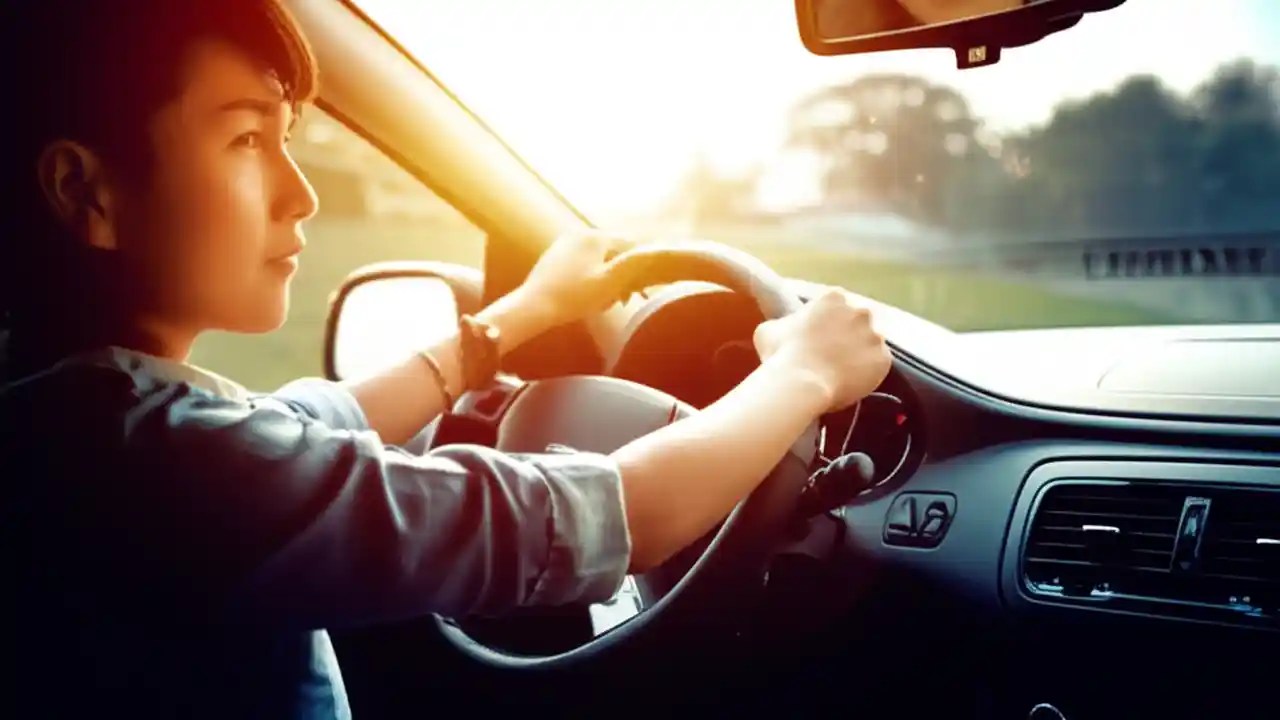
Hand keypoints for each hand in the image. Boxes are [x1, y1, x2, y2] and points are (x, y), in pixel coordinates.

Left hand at [514, 229, 634, 328]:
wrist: (533, 307)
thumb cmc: (574, 296)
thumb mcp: (610, 282)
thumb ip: (634, 264)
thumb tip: (658, 250)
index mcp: (595, 237)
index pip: (630, 245)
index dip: (640, 266)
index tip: (642, 290)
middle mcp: (580, 234)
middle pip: (613, 252)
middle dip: (622, 275)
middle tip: (623, 300)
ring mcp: (564, 244)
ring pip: (598, 260)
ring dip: (607, 279)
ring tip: (605, 301)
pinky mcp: (554, 257)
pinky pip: (582, 264)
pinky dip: (591, 278)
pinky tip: (587, 297)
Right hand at [752, 288, 891, 412]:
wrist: (801, 382)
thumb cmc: (781, 353)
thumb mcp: (770, 329)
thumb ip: (784, 323)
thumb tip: (785, 328)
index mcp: (834, 297)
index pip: (836, 305)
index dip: (827, 321)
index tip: (819, 335)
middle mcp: (860, 311)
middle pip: (858, 321)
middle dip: (848, 334)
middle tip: (831, 354)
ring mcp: (875, 335)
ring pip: (870, 343)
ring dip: (859, 353)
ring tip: (842, 371)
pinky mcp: (884, 359)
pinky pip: (878, 364)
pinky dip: (868, 372)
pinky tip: (851, 381)